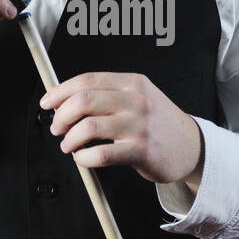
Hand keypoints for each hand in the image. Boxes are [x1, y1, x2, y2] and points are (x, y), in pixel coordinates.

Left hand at [39, 72, 204, 187]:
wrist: (191, 146)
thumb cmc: (158, 123)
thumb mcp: (139, 97)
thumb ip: (108, 95)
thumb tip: (65, 100)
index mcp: (132, 83)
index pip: (87, 80)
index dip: (60, 91)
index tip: (47, 102)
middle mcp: (136, 100)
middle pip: (83, 101)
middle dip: (61, 116)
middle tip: (57, 128)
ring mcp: (139, 126)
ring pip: (88, 127)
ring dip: (69, 139)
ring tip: (69, 146)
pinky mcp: (140, 151)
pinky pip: (101, 154)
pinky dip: (83, 158)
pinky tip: (83, 158)